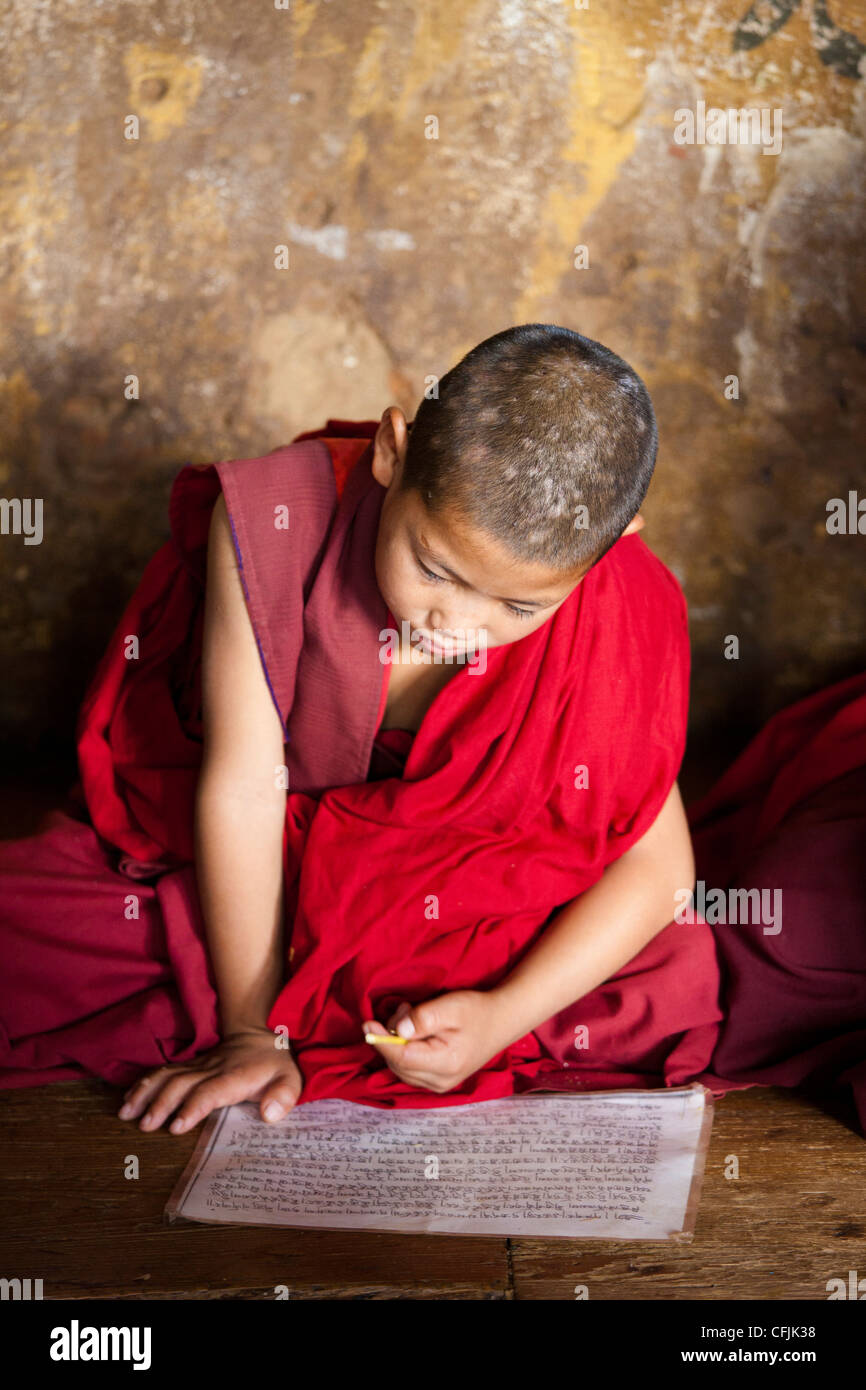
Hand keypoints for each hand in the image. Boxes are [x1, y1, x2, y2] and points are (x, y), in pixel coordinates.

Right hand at [116, 1026, 302, 1133]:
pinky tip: (128, 1097)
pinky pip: (164, 1071)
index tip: (176, 1126)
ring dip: (145, 1092)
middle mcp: (212, 1069)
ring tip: (126, 1111)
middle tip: (144, 1125)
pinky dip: (144, 1083)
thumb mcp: (292, 1079)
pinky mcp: (190, 1065)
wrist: (262, 1034)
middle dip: (161, 1103)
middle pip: (181, 1084)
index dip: (193, 1107)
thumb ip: (284, 1096)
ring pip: (168, 1075)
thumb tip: (270, 1114)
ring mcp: (198, 1066)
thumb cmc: (276, 1065)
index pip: (210, 1091)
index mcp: (235, 1076)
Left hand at [362, 990, 510, 1094]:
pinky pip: (409, 1070)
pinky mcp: (438, 1082)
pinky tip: (415, 1034)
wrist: (501, 1021)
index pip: (401, 1057)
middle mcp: (441, 1081)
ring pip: (401, 1068)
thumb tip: (399, 1029)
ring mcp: (440, 1085)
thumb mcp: (450, 1007)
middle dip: (391, 1037)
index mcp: (445, 1063)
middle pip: (398, 1063)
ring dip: (397, 1044)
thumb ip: (423, 1018)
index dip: (382, 1041)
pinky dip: (404, 1051)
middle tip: (404, 1009)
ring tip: (412, 1018)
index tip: (367, 1025)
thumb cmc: (477, 1011)